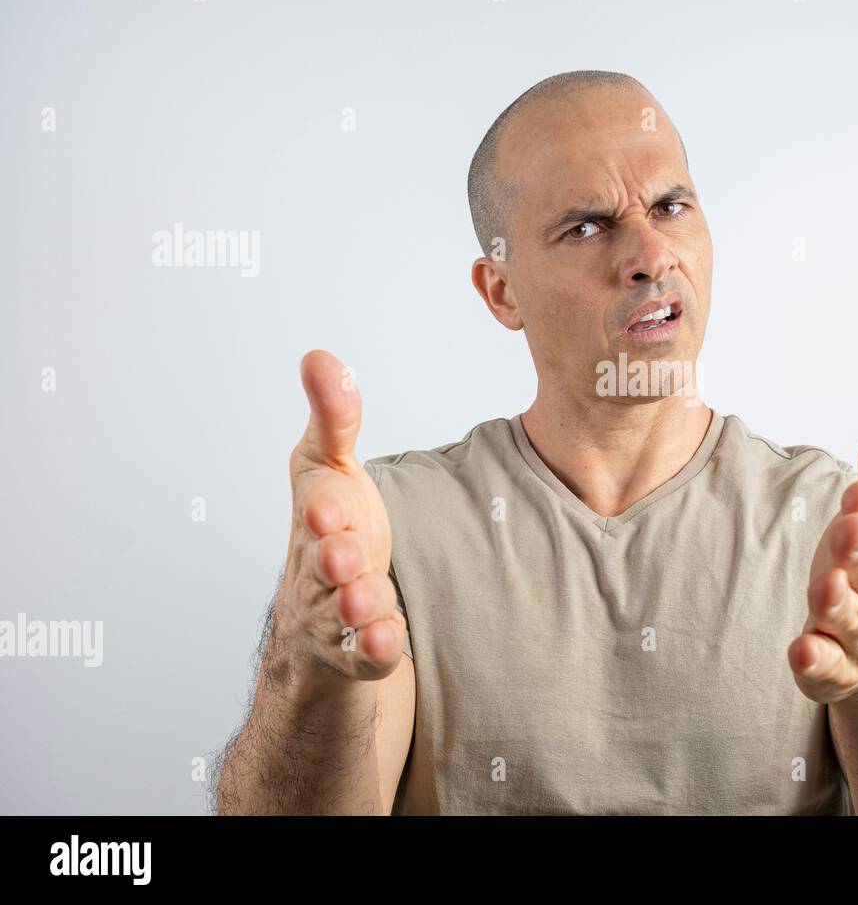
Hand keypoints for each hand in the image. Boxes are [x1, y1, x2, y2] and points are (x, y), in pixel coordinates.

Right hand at [274, 350, 403, 681]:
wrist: (324, 605)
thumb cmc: (332, 526)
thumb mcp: (329, 468)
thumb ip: (333, 417)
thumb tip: (319, 355)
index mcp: (316, 517)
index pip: (314, 511)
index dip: (321, 510)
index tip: (326, 505)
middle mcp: (319, 567)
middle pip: (321, 566)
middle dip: (331, 559)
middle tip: (346, 554)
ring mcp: (335, 612)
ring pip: (340, 613)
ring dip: (354, 606)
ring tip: (368, 598)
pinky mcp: (358, 649)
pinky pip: (365, 654)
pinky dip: (375, 648)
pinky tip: (391, 640)